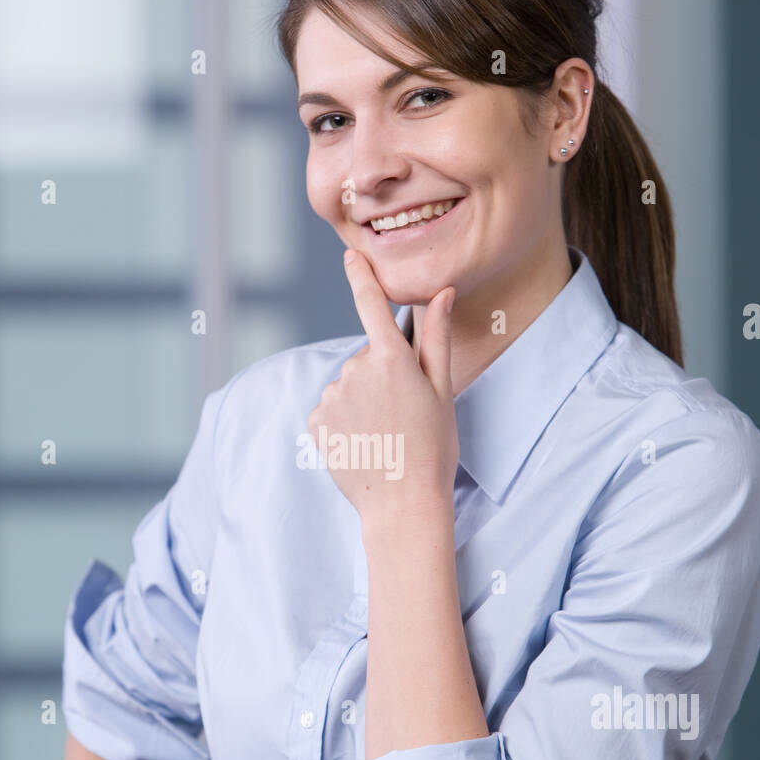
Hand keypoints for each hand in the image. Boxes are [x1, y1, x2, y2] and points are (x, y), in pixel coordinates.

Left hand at [307, 249, 458, 532]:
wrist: (402, 504)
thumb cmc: (432, 449)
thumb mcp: (442, 391)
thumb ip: (436, 338)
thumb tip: (442, 292)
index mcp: (391, 359)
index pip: (371, 305)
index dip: (360, 277)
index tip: (350, 256)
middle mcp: (356, 371)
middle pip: (368, 356)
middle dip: (383, 373)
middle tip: (404, 411)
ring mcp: (333, 397)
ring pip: (349, 384)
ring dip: (363, 399)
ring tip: (385, 431)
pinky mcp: (317, 422)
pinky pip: (332, 409)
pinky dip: (345, 420)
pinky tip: (365, 441)